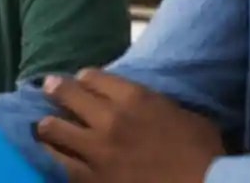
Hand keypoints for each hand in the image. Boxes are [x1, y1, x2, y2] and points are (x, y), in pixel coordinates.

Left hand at [37, 69, 224, 182]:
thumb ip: (156, 104)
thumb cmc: (205, 154)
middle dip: (55, 89)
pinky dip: (51, 157)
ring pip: (52, 128)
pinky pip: (59, 163)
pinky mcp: (90, 178)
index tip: (81, 83)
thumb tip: (144, 105)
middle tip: (48, 88)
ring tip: (44, 127)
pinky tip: (48, 156)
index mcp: (135, 98)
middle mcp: (109, 118)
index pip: (92, 77)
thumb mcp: (186, 116)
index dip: (84, 79)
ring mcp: (96, 149)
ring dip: (47, 126)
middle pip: (66, 94)